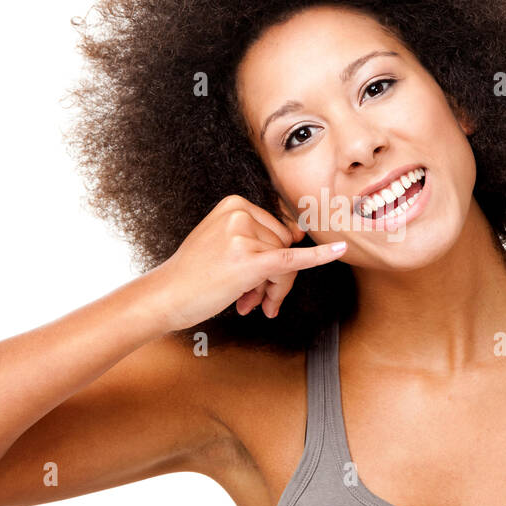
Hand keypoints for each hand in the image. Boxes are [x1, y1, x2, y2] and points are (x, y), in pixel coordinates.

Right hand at [143, 194, 346, 331]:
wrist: (166, 295)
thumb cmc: (193, 274)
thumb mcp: (221, 240)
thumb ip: (257, 235)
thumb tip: (299, 235)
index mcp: (235, 203)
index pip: (277, 229)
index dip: (274, 259)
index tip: (257, 280)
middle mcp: (240, 213)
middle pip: (284, 246)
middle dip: (275, 278)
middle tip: (254, 299)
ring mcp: (244, 236)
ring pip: (285, 264)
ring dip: (272, 290)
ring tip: (249, 302)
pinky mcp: (250, 261)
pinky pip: (292, 261)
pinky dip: (319, 258)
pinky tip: (340, 251)